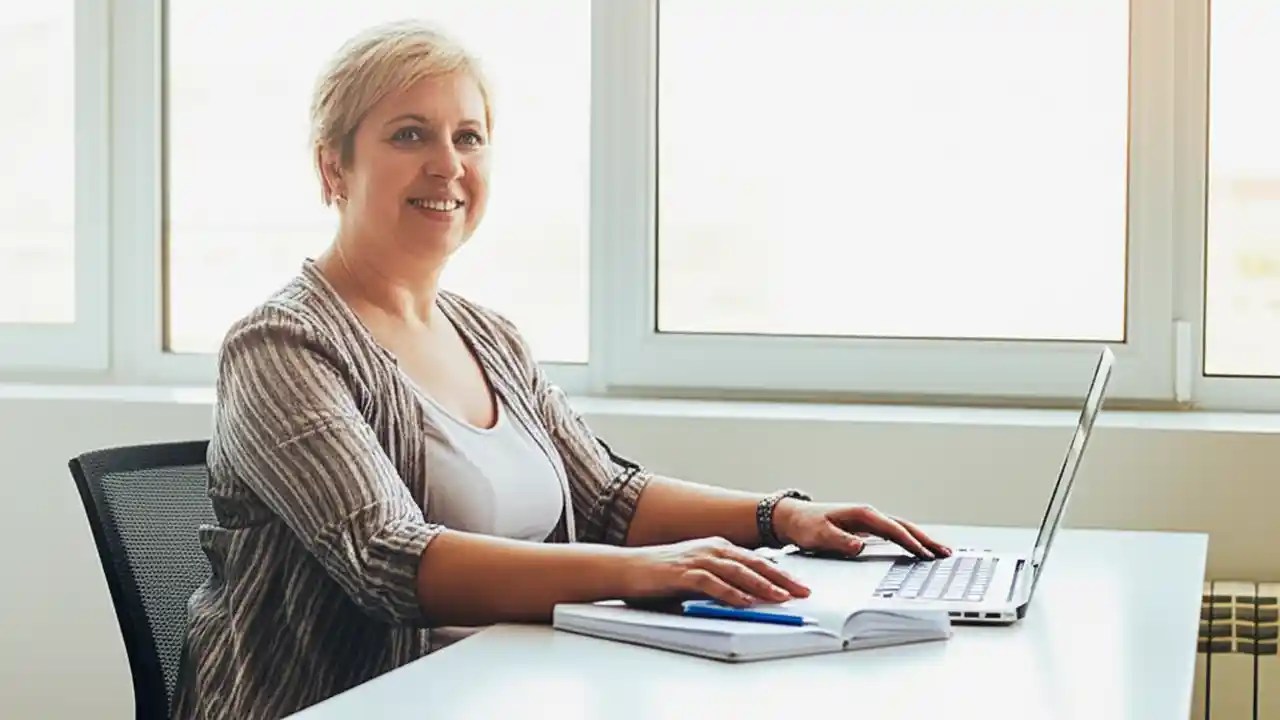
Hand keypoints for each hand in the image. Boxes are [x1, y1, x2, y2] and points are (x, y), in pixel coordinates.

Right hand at [621, 537, 811, 607]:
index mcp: (717, 548)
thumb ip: (721, 583)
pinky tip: (744, 602)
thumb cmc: (661, 575)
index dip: (780, 573)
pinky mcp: (682, 572)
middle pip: (754, 563)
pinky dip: (730, 593)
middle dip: (781, 578)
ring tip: (781, 598)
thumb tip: (748, 598)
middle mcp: (712, 549)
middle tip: (802, 592)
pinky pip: (712, 583)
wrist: (627, 568)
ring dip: (762, 586)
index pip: (756, 560)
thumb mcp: (698, 576)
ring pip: (737, 571)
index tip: (799, 586)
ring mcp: (697, 559)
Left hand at [773, 501, 950, 559]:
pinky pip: (893, 534)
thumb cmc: (805, 525)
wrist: (793, 519)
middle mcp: (868, 515)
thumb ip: (839, 541)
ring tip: (939, 552)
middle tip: (945, 552)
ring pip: (901, 529)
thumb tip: (860, 546)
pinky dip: (908, 541)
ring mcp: (868, 522)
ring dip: (920, 539)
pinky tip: (917, 550)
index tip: (925, 553)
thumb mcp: (818, 535)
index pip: (892, 529)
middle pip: (903, 526)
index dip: (910, 542)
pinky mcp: (866, 529)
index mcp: (861, 514)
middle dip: (925, 539)